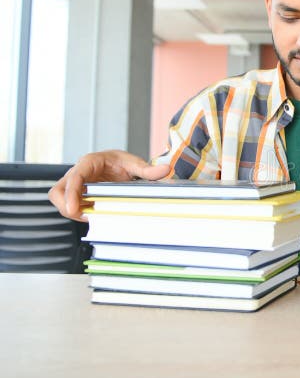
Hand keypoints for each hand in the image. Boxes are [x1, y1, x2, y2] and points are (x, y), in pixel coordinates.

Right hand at [48, 150, 169, 221]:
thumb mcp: (135, 164)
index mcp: (90, 162)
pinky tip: (93, 215)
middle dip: (66, 205)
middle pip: (57, 191)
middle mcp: (77, 172)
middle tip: (84, 216)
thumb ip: (148, 169)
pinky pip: (69, 204)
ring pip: (59, 199)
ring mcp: (74, 184)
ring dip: (71, 210)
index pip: (74, 177)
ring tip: (91, 215)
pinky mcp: (75, 193)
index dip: (71, 194)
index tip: (74, 209)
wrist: (118, 164)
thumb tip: (165, 170)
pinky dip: (77, 212)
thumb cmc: (122, 162)